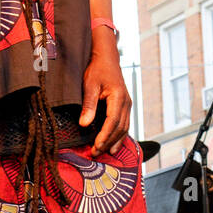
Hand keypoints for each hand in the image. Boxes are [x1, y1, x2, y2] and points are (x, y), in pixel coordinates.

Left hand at [80, 35, 131, 156]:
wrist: (107, 59)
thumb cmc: (97, 69)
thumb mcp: (89, 85)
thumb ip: (88, 105)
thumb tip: (84, 124)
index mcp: (118, 97)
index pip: (113, 121)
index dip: (105, 136)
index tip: (96, 146)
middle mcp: (126, 102)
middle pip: (120, 128)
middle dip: (108, 142)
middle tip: (96, 153)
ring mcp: (127, 104)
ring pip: (124, 128)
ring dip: (115, 141)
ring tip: (105, 152)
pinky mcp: (125, 106)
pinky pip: (124, 124)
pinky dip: (119, 135)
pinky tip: (113, 144)